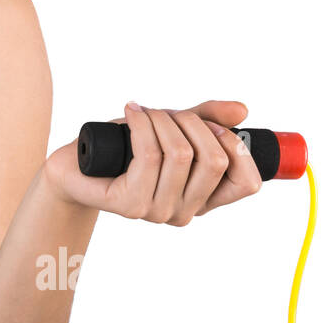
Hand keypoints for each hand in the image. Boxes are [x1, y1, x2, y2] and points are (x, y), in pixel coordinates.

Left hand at [43, 100, 262, 223]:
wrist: (76, 165)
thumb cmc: (125, 148)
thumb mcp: (172, 127)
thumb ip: (208, 118)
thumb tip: (242, 110)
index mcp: (202, 197)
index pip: (246, 184)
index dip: (239, 148)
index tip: (215, 126)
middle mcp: (185, 210)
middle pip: (214, 161)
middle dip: (194, 123)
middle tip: (168, 112)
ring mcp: (158, 211)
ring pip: (180, 154)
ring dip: (163, 120)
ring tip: (145, 112)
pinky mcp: (131, 205)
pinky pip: (149, 155)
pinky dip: (142, 124)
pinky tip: (131, 111)